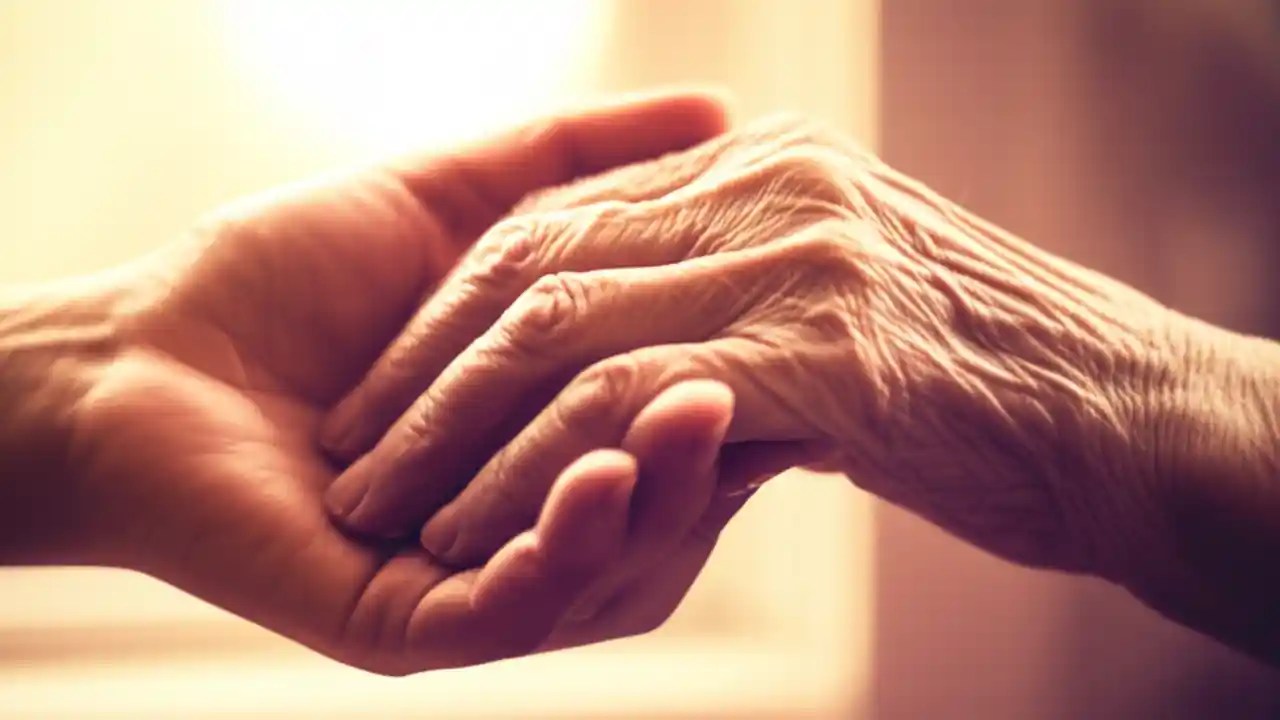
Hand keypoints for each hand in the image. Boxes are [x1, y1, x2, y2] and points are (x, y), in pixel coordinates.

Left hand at [0, 92, 734, 672]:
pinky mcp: (406, 628)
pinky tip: (595, 476)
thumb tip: (714, 107)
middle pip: (649, 512)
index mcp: (541, 434)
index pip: (664, 428)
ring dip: (655, 498)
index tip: (777, 322)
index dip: (720, 384)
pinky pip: (509, 609)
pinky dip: (561, 548)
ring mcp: (468, 579)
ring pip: (599, 569)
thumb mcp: (458, 202)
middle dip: (699, 454)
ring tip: (696, 416)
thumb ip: (576, 160)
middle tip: (744, 382)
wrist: (140, 355)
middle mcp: (518, 516)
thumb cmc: (286, 280)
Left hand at [322, 115, 1182, 581]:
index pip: (557, 220)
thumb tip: (641, 362)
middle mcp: (770, 186)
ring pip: (561, 333)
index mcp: (761, 165)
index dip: (457, 305)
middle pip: (536, 265)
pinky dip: (528, 473)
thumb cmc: (988, 376)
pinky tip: (466, 534)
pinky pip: (621, 411)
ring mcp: (796, 260)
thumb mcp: (846, 306)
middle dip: (426, 363)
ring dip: (453, 429)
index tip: (389, 378)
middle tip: (353, 439)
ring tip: (377, 500)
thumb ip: (741, 300)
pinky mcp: (821, 354)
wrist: (1136, 421)